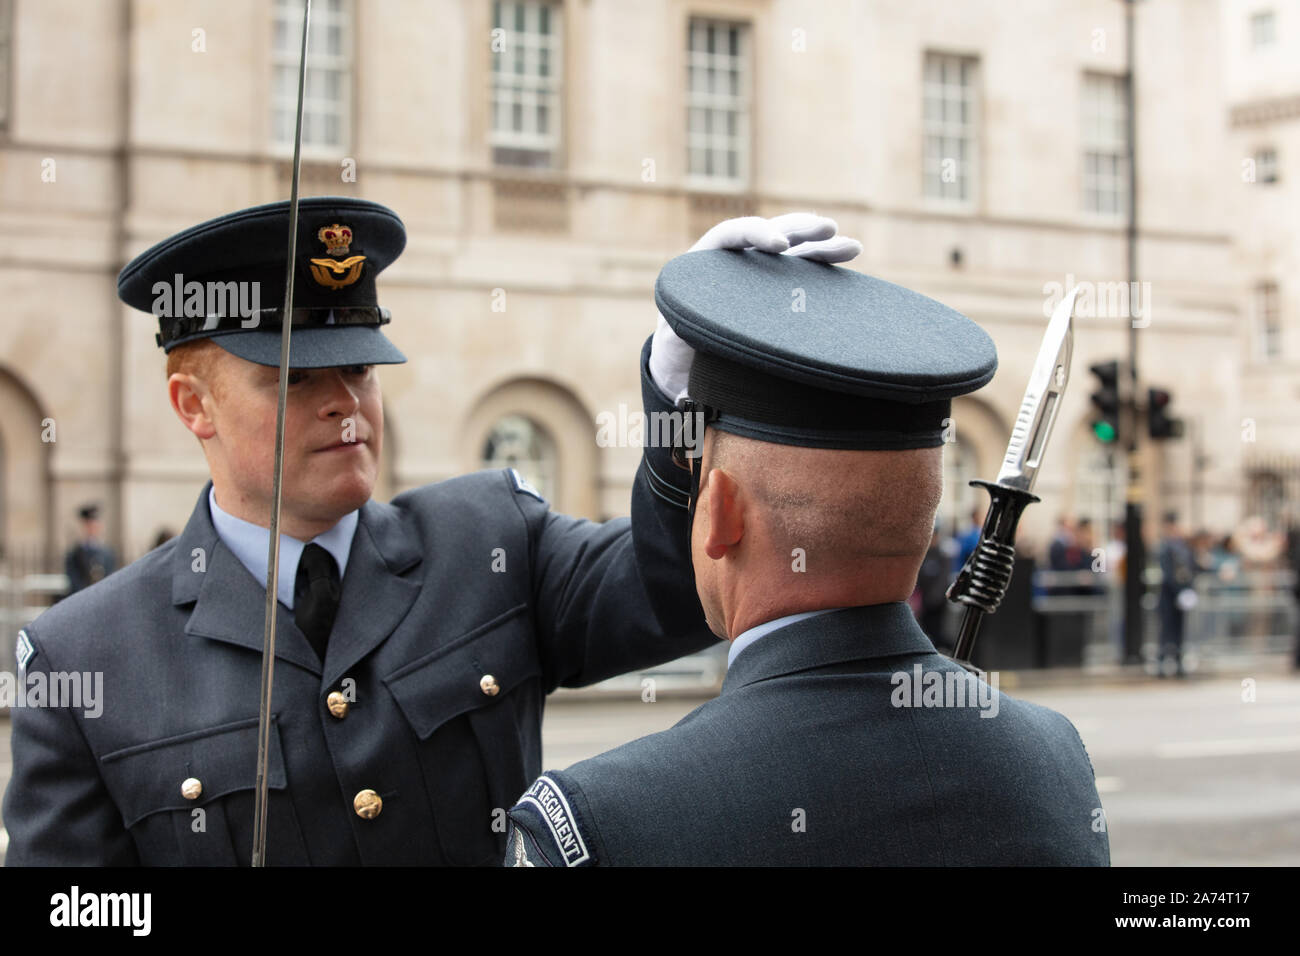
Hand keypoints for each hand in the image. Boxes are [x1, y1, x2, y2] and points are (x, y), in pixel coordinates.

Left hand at [648, 213, 861, 403]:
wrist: (685, 366)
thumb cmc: (675, 348)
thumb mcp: (673, 337)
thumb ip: (680, 331)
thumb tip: (691, 342)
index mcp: (704, 262)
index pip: (731, 236)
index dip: (756, 234)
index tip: (778, 246)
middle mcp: (737, 262)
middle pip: (770, 234)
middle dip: (800, 229)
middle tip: (827, 229)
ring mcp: (760, 276)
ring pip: (794, 252)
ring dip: (822, 245)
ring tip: (852, 247)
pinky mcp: (778, 293)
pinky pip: (803, 274)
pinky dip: (825, 266)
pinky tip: (849, 261)